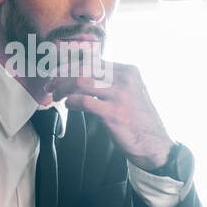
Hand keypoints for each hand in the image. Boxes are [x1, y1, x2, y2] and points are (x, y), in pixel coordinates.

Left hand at [45, 55, 172, 170]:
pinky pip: (84, 101)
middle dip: (63, 76)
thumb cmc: (140, 122)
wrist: (155, 145)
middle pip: (84, 68)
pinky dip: (71, 101)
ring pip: (81, 81)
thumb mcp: (132, 93)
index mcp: (129, 71)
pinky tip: (69, 105)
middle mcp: (125, 79)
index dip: (71, 66)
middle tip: (52, 85)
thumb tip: (83, 76)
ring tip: (57, 96)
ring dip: (63, 88)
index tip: (59, 73)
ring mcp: (120, 95)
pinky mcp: (114, 113)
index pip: (93, 60)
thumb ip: (113, 82)